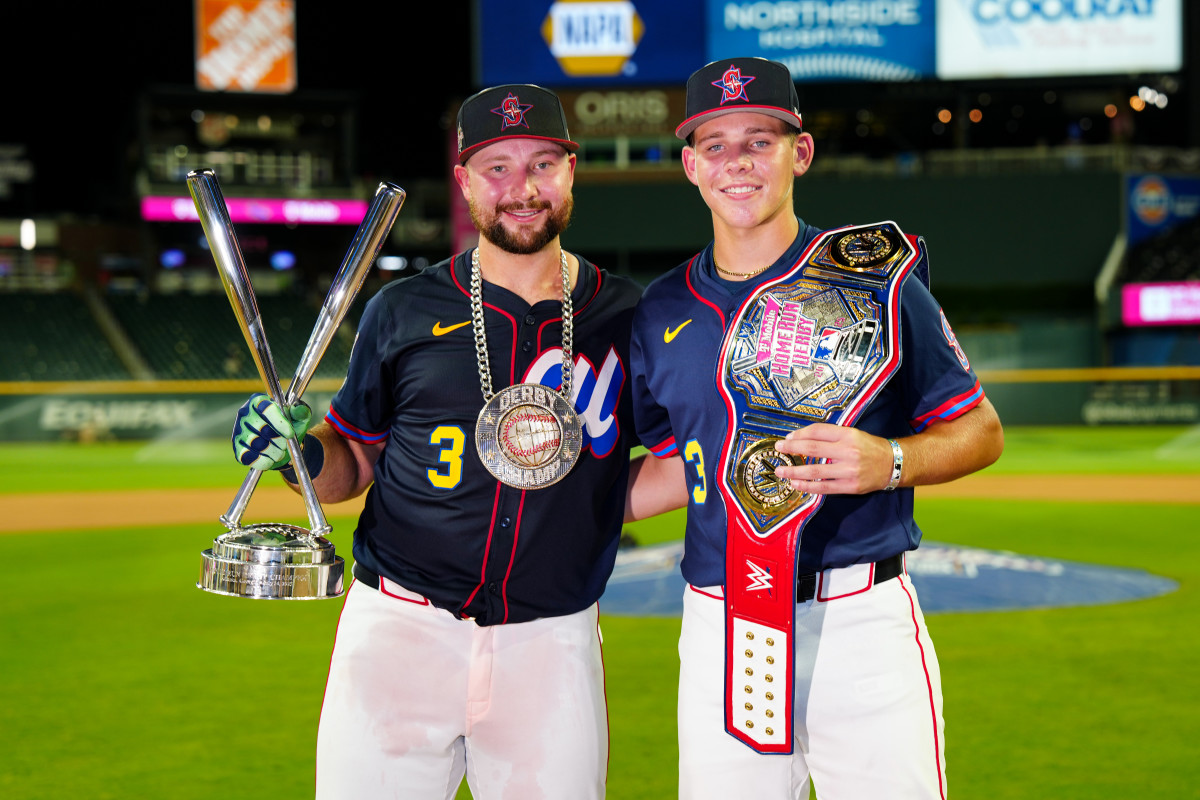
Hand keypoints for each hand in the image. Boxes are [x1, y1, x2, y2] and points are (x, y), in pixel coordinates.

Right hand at [231, 394, 311, 470]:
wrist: (282, 445)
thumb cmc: (289, 427)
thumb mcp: (299, 418)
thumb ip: (301, 412)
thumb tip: (298, 409)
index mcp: (259, 401)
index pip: (266, 409)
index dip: (280, 423)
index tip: (290, 434)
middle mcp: (245, 413)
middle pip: (264, 430)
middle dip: (280, 441)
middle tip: (285, 444)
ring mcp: (238, 431)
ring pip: (258, 446)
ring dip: (275, 452)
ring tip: (279, 451)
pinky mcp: (237, 448)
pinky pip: (250, 458)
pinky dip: (264, 462)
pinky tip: (270, 459)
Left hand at [772, 423, 891, 494]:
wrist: (894, 464)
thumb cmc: (869, 447)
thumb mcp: (853, 434)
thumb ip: (831, 436)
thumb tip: (802, 439)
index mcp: (848, 435)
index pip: (818, 431)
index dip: (800, 434)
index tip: (787, 438)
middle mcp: (848, 451)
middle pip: (814, 448)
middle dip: (792, 449)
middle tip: (778, 449)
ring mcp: (849, 470)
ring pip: (816, 471)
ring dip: (795, 472)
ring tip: (781, 472)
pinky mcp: (850, 486)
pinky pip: (824, 487)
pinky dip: (808, 486)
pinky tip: (796, 485)